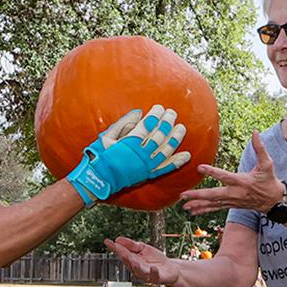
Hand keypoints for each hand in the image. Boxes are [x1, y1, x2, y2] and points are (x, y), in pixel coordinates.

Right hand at [66, 105, 189, 205]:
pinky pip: (166, 168)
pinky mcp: (149, 174)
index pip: (147, 125)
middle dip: (167, 122)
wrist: (100, 178)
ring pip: (166, 150)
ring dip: (175, 138)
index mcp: (129, 142)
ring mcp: (146, 165)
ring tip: (182, 128)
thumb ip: (123, 123)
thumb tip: (139, 113)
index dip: (155, 115)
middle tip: (172, 113)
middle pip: (159, 135)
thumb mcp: (107, 136)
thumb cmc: (101, 155)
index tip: (160, 108)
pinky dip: (177, 162)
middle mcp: (140, 153)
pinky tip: (187, 155)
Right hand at [106, 236, 183, 286]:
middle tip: (118, 249)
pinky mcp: (156, 278)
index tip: (107, 241)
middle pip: (129, 262)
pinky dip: (153, 272)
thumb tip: (118, 239)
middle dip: (124, 256)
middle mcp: (137, 268)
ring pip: (139, 271)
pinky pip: (154, 276)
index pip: (122, 253)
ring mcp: (146, 274)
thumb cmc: (155, 260)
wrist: (171, 269)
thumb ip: (132, 245)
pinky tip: (153, 268)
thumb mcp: (143, 248)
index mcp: (133, 260)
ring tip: (133, 261)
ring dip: (136, 266)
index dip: (115, 248)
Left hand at [187, 133, 284, 215]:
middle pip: (213, 195)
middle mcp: (235, 193)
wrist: (273, 201)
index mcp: (242, 181)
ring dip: (197, 204)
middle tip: (183, 195)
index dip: (212, 172)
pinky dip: (203, 209)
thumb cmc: (269, 181)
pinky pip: (215, 208)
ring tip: (183, 205)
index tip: (200, 167)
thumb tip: (255, 132)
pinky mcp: (230, 205)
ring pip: (212, 204)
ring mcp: (231, 201)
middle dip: (198, 195)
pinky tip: (192, 211)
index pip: (225, 176)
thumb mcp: (267, 164)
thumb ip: (260, 148)